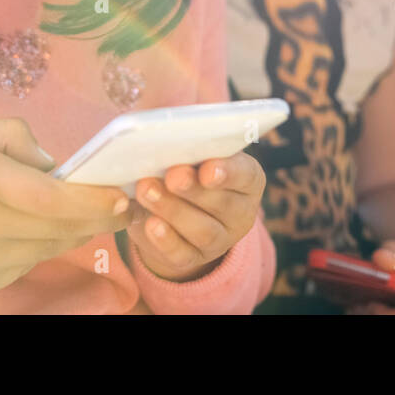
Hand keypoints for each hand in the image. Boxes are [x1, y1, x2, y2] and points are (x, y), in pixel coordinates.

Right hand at [0, 118, 131, 308]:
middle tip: (122, 205)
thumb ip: (14, 137)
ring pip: (49, 247)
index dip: (93, 198)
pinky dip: (40, 246)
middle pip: (61, 225)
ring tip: (89, 215)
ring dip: (73, 231)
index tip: (120, 193)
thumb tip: (55, 162)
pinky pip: (26, 263)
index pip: (53, 195)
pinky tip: (38, 231)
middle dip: (98, 216)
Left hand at [128, 152, 265, 281]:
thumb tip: (156, 136)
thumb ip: (183, 145)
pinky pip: (183, 254)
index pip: (246, 174)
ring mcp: (220, 239)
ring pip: (203, 231)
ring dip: (173, 210)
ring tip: (147, 190)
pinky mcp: (194, 258)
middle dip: (194, 190)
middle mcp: (240, 211)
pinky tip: (150, 225)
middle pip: (223, 204)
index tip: (207, 170)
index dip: (228, 172)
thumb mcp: (192, 154)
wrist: (173, 212)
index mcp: (246, 178)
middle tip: (172, 176)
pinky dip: (165, 241)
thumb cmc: (186, 169)